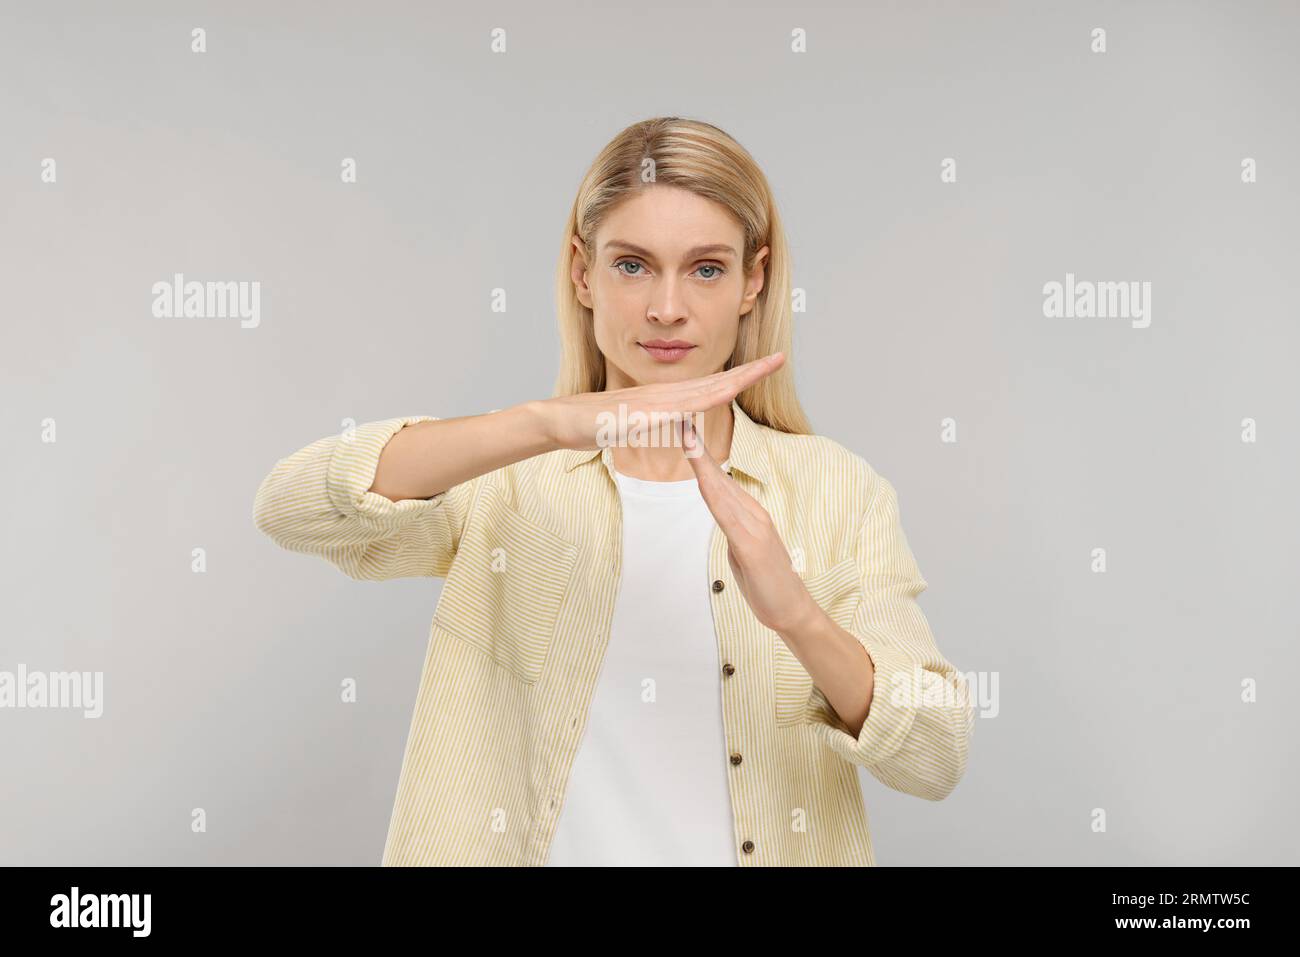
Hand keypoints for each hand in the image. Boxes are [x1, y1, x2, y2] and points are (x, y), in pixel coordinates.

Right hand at [538, 353, 785, 451]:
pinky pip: (671, 412)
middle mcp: (664, 395)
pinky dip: (694, 406)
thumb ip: (660, 423)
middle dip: (750, 371)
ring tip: (759, 371)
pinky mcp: (637, 416)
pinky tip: (713, 400)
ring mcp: (651, 404)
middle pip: (714, 382)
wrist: (560, 421)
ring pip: (699, 393)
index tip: (769, 366)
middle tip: (781, 359)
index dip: (742, 376)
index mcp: (667, 398)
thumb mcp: (637, 425)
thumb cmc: (594, 423)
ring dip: (731, 382)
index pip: (712, 386)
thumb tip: (682, 424)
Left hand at [680, 415, 814, 634]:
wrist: (792, 610)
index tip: (684, 433)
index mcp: (749, 514)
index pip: (719, 480)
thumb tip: (721, 517)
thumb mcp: (742, 551)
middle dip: (697, 448)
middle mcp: (753, 513)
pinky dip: (714, 495)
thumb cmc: (767, 583)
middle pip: (718, 476)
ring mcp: (754, 527)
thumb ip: (732, 530)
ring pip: (721, 490)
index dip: (701, 456)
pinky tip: (703, 481)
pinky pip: (728, 517)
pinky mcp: (751, 545)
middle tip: (680, 419)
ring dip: (702, 463)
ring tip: (687, 438)